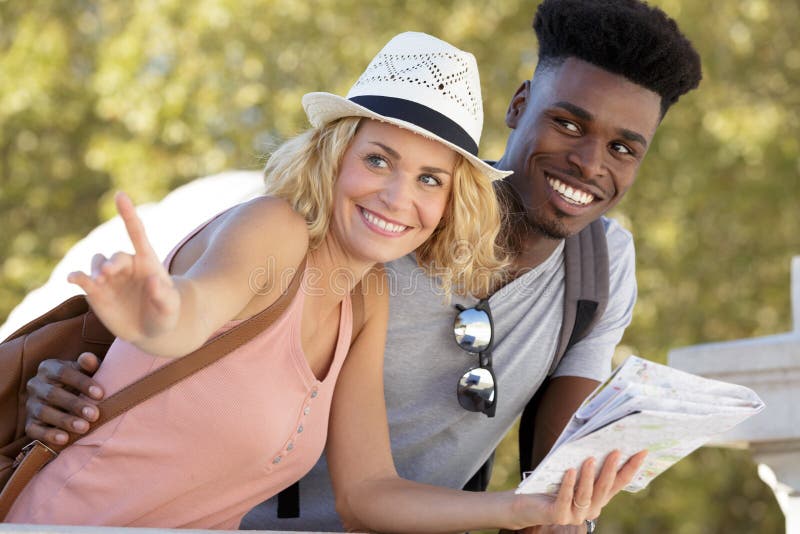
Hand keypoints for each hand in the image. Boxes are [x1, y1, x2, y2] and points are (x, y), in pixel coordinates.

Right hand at [25, 353, 104, 446]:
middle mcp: (36, 384)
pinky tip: (65, 439)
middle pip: (52, 394)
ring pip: (43, 412)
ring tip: (84, 428)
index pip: (63, 372)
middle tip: (94, 414)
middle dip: (75, 405)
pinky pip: (34, 430)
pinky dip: (48, 435)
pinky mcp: (29, 423)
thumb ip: (89, 365)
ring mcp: (31, 404)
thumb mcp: (87, 371)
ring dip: (64, 421)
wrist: (70, 399)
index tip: (101, 394)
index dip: (82, 383)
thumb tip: (88, 358)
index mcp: (49, 367)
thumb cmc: (82, 383)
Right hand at [67, 192, 179, 342]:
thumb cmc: (166, 314)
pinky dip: (77, 277)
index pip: (136, 232)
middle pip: (115, 256)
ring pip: (97, 263)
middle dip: (111, 263)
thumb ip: (164, 294)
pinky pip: (83, 279)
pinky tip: (72, 279)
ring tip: (99, 279)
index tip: (119, 195)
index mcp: (147, 261)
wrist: (152, 331)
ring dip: (95, 269)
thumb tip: (152, 279)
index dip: (127, 214)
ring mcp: (109, 277)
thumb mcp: (171, 306)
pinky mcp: (96, 291)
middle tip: (109, 273)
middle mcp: (126, 265)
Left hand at [509, 449, 647, 528]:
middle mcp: (590, 509)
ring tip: (590, 458)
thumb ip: (587, 463)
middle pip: (604, 488)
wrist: (526, 505)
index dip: (631, 468)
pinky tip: (569, 470)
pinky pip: (564, 498)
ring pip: (586, 494)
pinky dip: (568, 484)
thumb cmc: (550, 484)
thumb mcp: (572, 473)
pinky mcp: (557, 516)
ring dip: (589, 476)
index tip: (642, 452)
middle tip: (617, 450)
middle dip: (611, 468)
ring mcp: (574, 515)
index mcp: (597, 498)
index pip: (619, 483)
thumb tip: (598, 440)